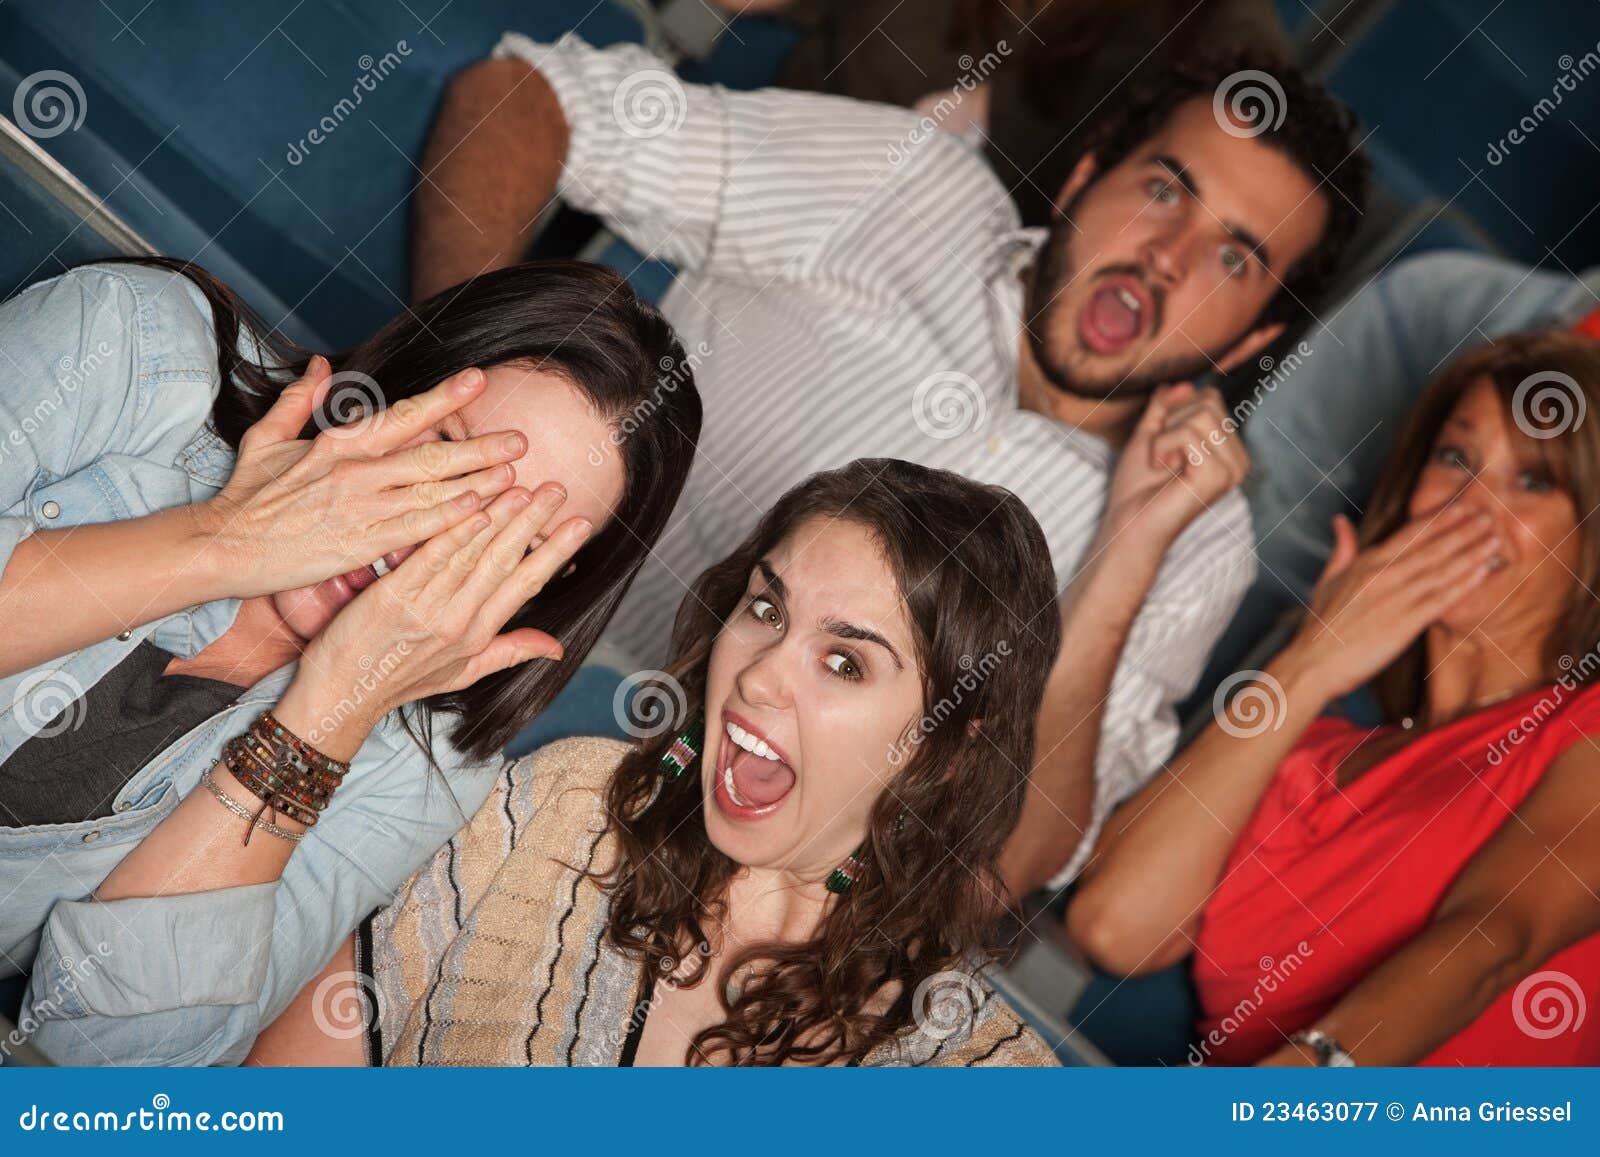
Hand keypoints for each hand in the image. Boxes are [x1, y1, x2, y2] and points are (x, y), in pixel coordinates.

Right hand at [192, 358, 522, 597]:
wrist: (221, 546)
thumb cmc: (245, 497)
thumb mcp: (267, 438)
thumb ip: (299, 400)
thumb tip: (323, 365)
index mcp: (339, 445)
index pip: (403, 416)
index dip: (443, 398)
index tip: (477, 381)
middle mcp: (357, 471)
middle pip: (430, 455)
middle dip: (479, 446)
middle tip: (520, 438)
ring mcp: (361, 507)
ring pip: (431, 491)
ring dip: (476, 482)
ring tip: (515, 473)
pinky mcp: (360, 543)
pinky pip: (415, 529)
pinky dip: (449, 519)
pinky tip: (479, 511)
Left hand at [276, 483, 592, 756]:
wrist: (343, 696)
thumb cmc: (398, 681)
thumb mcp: (463, 671)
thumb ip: (511, 650)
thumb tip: (557, 646)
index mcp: (478, 635)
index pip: (526, 584)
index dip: (555, 553)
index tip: (581, 524)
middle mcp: (459, 621)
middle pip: (505, 562)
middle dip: (535, 523)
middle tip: (558, 489)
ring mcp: (428, 609)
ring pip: (473, 554)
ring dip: (501, 517)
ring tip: (524, 486)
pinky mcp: (394, 598)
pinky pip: (431, 558)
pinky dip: (454, 532)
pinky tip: (475, 505)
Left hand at [1100, 383, 1248, 551]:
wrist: (1126, 524)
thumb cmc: (1136, 488)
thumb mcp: (1149, 436)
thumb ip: (1165, 409)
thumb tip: (1182, 382)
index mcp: (1228, 451)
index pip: (1211, 398)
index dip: (1175, 412)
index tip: (1162, 445)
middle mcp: (1238, 461)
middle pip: (1208, 402)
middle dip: (1170, 422)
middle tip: (1161, 456)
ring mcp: (1231, 470)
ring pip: (1199, 415)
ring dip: (1165, 436)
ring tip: (1161, 464)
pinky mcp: (1217, 476)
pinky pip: (1189, 434)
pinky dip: (1163, 446)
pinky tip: (1163, 469)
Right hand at [1283, 505, 1502, 700]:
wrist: (1314, 662)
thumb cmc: (1320, 624)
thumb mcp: (1327, 579)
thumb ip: (1342, 548)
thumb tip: (1340, 520)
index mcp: (1367, 563)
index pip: (1410, 533)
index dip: (1440, 518)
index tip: (1463, 506)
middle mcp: (1384, 576)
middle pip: (1432, 548)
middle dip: (1463, 531)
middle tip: (1489, 515)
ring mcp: (1396, 599)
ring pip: (1441, 570)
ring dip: (1471, 554)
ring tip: (1494, 540)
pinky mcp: (1405, 624)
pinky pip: (1441, 600)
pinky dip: (1463, 584)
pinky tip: (1482, 573)